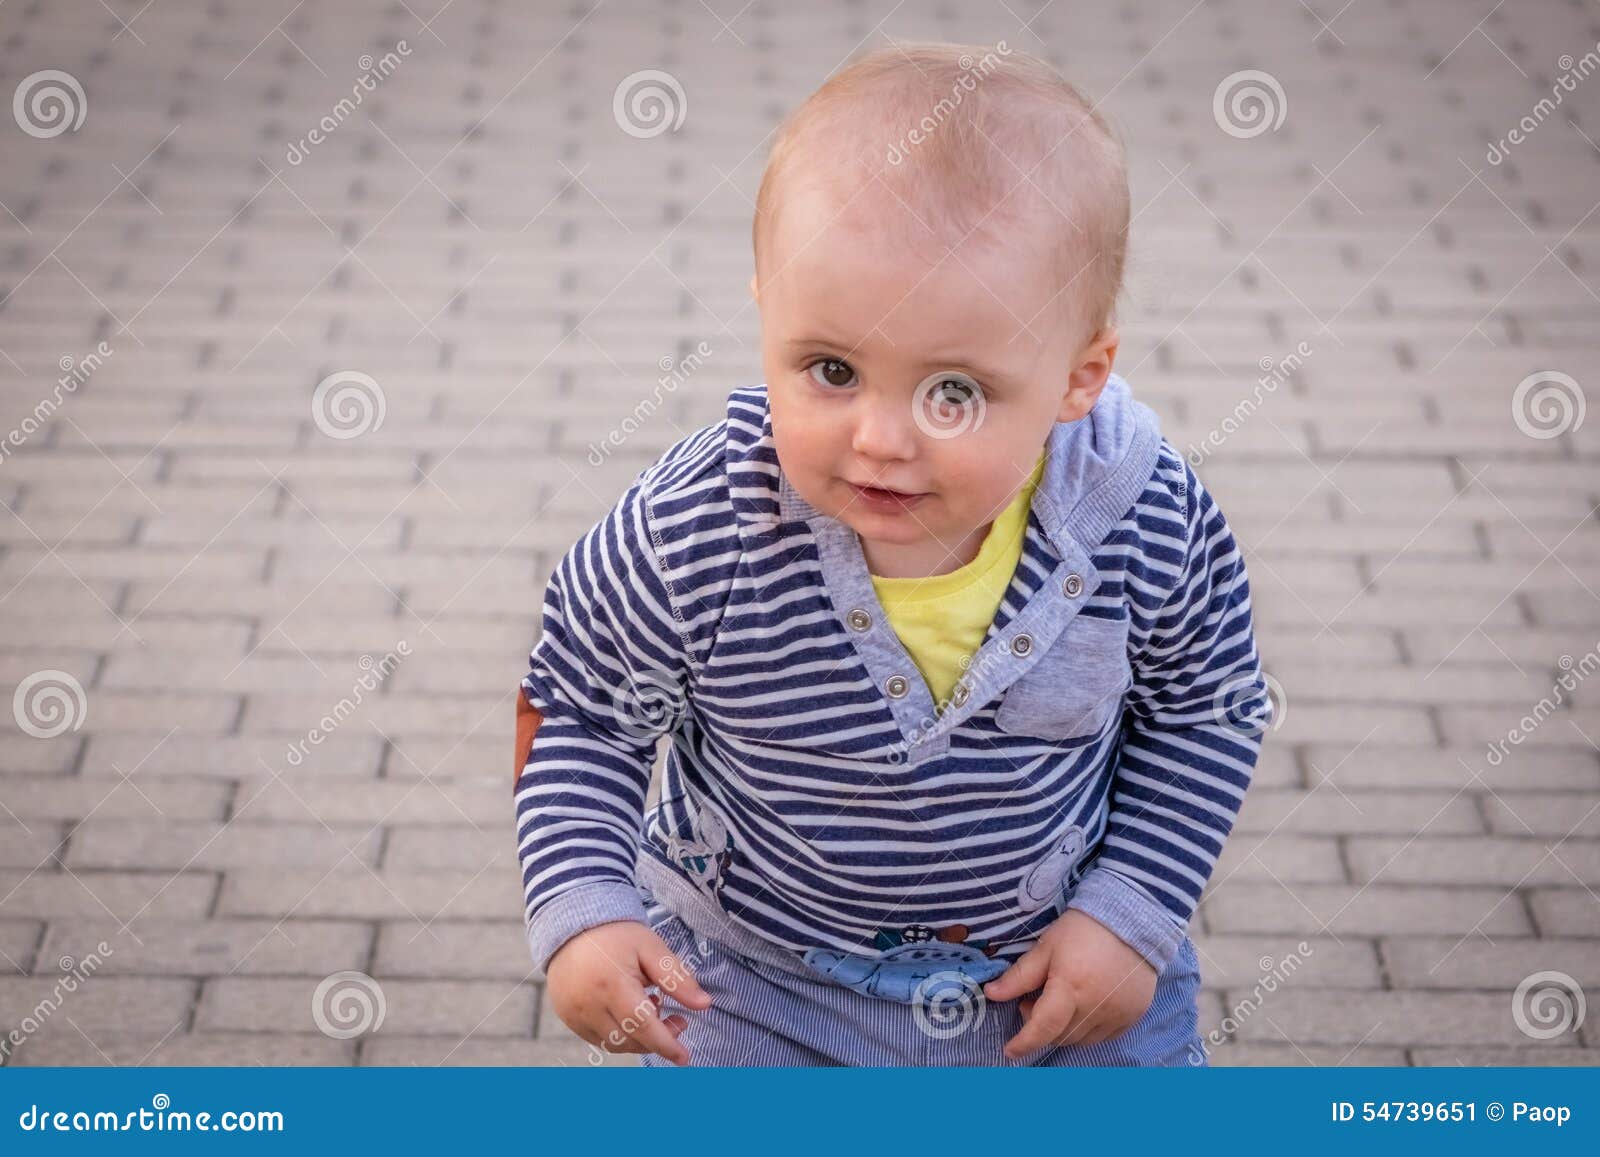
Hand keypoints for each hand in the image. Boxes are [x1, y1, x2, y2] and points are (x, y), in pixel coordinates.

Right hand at [545, 920, 711, 1064]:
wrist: (572, 924)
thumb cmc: (616, 935)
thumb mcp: (651, 948)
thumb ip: (676, 978)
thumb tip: (704, 1004)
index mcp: (612, 984)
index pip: (643, 1026)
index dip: (666, 1044)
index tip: (684, 1057)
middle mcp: (590, 1005)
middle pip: (630, 1040)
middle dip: (658, 1039)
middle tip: (678, 1020)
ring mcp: (575, 1014)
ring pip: (614, 1044)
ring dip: (638, 1039)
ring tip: (651, 1009)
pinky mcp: (567, 1018)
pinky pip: (598, 1039)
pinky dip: (619, 1035)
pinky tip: (629, 1013)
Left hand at [982, 908, 1156, 1058]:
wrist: (1131, 920)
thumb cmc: (1082, 930)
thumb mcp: (1046, 948)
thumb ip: (1019, 976)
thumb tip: (991, 994)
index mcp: (1070, 988)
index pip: (1043, 1028)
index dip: (1024, 1043)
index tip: (1010, 1051)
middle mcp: (1096, 1008)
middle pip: (1060, 1037)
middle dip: (1041, 1026)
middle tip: (1035, 1001)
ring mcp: (1118, 1015)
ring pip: (1081, 1040)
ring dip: (1063, 1030)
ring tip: (1060, 1001)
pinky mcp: (1133, 1016)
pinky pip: (1103, 1036)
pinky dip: (1087, 1029)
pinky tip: (1083, 1006)